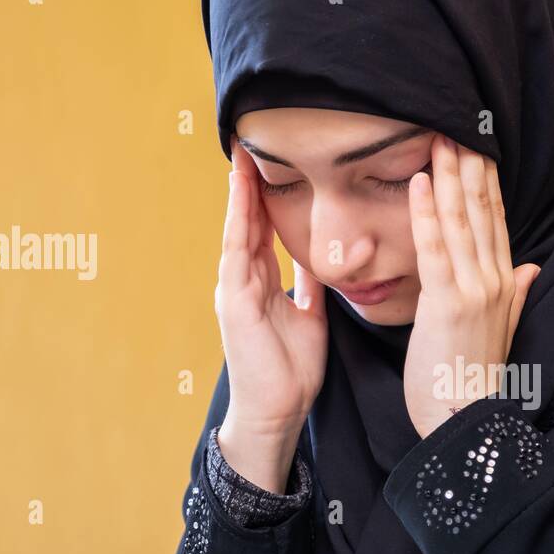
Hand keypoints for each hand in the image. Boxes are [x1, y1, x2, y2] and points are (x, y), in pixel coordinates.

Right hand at [214, 139, 327, 490]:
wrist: (277, 411)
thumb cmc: (290, 369)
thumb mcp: (308, 315)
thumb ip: (308, 286)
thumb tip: (319, 260)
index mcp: (259, 283)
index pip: (262, 229)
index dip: (264, 196)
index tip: (270, 162)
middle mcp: (242, 280)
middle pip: (246, 222)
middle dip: (246, 184)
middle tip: (248, 142)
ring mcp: (234, 290)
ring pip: (237, 230)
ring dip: (239, 194)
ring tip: (242, 157)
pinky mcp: (234, 302)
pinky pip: (236, 254)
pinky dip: (239, 223)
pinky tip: (243, 197)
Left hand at [402, 133, 540, 437]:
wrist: (464, 418)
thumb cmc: (471, 377)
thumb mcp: (501, 329)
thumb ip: (516, 293)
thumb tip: (531, 266)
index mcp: (504, 283)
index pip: (495, 221)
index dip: (486, 181)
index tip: (476, 145)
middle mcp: (494, 280)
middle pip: (481, 212)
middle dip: (468, 166)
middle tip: (455, 124)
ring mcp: (473, 290)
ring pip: (460, 222)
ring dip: (448, 177)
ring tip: (437, 139)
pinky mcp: (448, 303)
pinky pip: (435, 249)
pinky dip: (426, 213)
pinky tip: (420, 182)